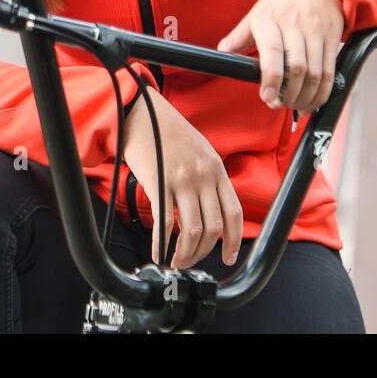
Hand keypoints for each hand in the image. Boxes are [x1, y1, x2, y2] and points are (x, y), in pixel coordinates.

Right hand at [120, 86, 242, 268]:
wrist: (143, 115)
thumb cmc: (170, 133)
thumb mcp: (201, 152)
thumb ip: (210, 178)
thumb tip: (212, 208)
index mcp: (217, 170)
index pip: (233, 212)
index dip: (233, 240)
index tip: (227, 256)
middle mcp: (203, 177)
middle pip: (214, 227)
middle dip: (204, 252)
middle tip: (192, 262)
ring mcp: (181, 181)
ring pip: (192, 230)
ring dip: (185, 253)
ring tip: (176, 261)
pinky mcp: (159, 184)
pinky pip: (164, 223)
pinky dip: (162, 244)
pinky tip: (158, 253)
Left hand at [216, 0, 344, 114]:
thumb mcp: (258, 11)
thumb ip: (240, 35)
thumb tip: (223, 54)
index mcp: (270, 19)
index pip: (272, 51)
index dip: (270, 78)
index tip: (267, 97)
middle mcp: (294, 25)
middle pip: (296, 67)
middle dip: (289, 94)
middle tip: (280, 104)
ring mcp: (316, 32)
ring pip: (314, 73)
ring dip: (306, 96)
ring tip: (296, 106)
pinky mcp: (332, 38)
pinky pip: (329, 70)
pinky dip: (322, 91)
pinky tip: (314, 100)